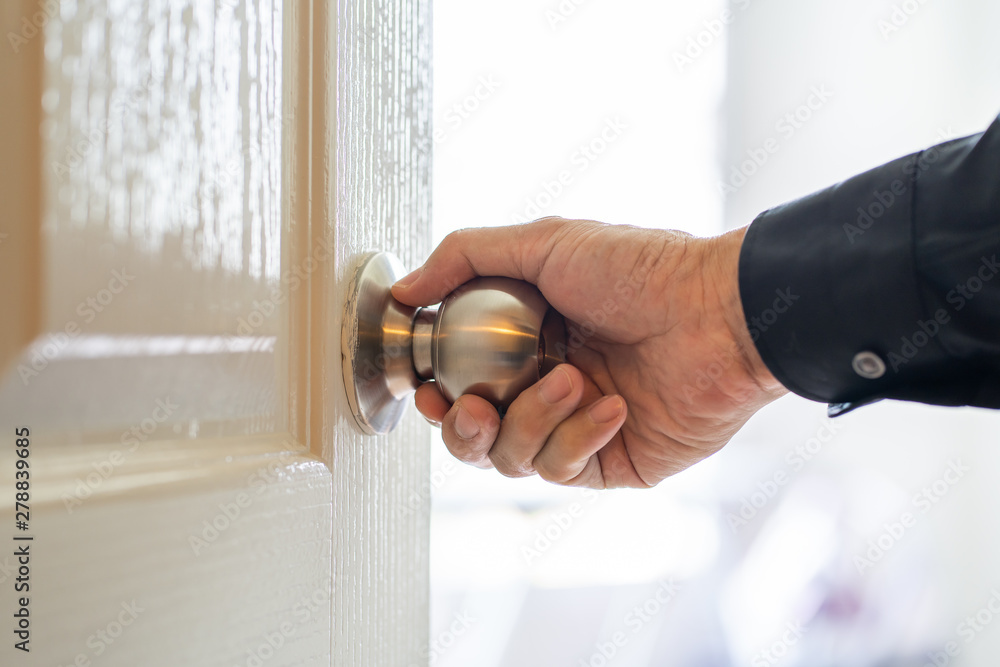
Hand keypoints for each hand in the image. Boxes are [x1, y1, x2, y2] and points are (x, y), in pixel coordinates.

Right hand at [391, 217, 787, 488]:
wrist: (720, 313)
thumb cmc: (642, 270)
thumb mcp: (545, 243)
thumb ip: (465, 258)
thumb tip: (405, 289)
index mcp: (527, 340)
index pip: (461, 382)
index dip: (437, 393)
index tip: (428, 388)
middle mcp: (547, 386)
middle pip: (476, 434)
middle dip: (463, 428)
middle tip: (470, 407)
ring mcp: (577, 426)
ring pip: (511, 457)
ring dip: (530, 420)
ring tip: (571, 380)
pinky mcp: (611, 461)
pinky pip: (563, 467)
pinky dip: (578, 436)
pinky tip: (612, 405)